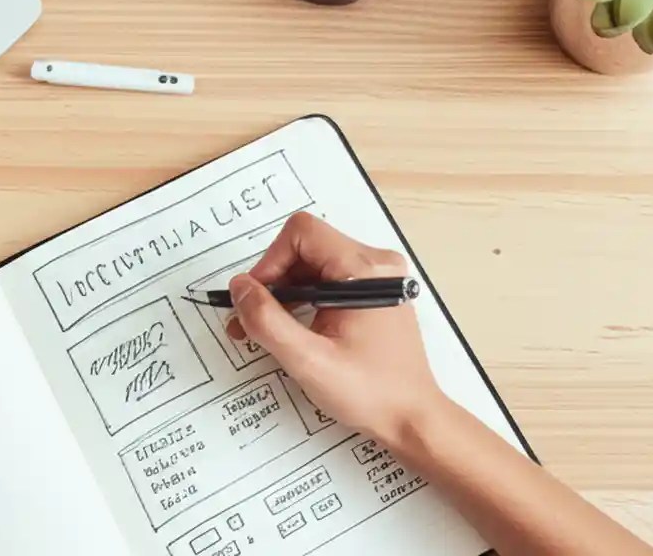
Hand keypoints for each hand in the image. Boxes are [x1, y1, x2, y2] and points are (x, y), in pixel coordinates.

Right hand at [227, 213, 446, 444]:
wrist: (412, 418)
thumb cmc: (371, 392)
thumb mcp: (309, 361)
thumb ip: (268, 321)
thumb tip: (240, 289)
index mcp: (365, 271)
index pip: (302, 233)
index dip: (269, 261)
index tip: (256, 298)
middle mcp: (376, 265)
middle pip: (306, 246)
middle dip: (272, 279)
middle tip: (252, 318)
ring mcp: (377, 278)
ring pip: (313, 263)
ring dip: (284, 291)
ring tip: (267, 329)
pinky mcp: (374, 293)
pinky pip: (327, 279)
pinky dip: (303, 298)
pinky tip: (292, 329)